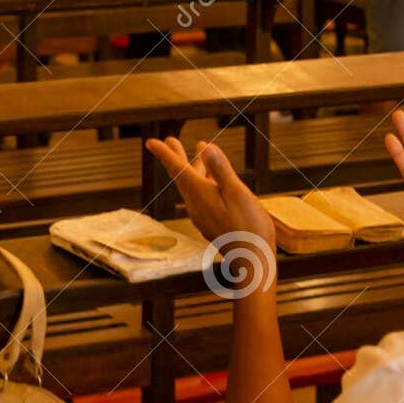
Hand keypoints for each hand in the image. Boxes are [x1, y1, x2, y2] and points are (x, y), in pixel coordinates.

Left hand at [145, 137, 274, 248]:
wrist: (252, 261)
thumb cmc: (249, 227)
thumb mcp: (237, 193)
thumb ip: (221, 170)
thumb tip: (206, 147)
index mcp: (200, 194)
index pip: (177, 168)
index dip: (164, 153)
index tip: (151, 142)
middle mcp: (196, 204)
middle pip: (182, 176)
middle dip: (176, 156)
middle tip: (170, 141)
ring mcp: (203, 214)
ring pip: (193, 186)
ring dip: (194, 167)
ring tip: (198, 152)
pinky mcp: (211, 222)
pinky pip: (201, 196)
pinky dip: (203, 181)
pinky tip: (212, 180)